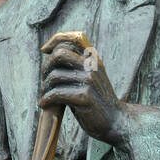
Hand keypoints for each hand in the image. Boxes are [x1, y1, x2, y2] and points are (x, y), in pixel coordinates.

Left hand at [39, 32, 126, 146]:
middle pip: (59, 54)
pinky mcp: (85, 97)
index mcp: (94, 59)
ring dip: (44, 87)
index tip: (44, 50)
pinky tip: (44, 104)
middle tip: (44, 81)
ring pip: (54, 76)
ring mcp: (89, 80)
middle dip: (45, 68)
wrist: (116, 121)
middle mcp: (92, 66)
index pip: (73, 37)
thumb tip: (48, 57)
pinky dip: (46, 99)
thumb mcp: (89, 78)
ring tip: (45, 96)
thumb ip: (75, 66)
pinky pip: (56, 93)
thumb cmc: (96, 101)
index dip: (54, 40)